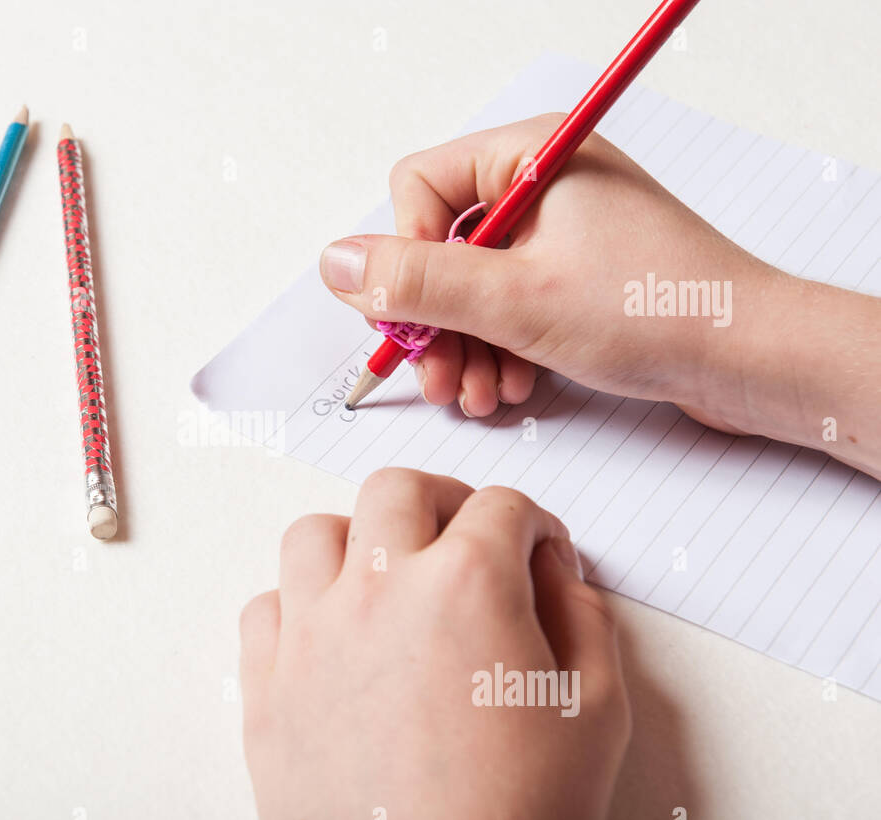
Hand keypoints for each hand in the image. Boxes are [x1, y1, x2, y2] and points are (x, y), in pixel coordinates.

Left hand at [240, 469, 630, 819]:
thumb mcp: (596, 714)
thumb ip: (583, 619)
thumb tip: (553, 573)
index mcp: (466, 585)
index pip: (502, 507)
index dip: (535, 526)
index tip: (539, 555)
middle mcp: (377, 591)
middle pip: (396, 491)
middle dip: (442, 502)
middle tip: (465, 536)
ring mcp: (310, 635)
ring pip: (314, 533)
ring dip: (357, 539)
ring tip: (387, 575)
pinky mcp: (266, 685)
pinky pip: (265, 607)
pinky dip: (299, 604)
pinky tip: (332, 633)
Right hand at [318, 114, 880, 477]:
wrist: (751, 357)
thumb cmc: (657, 309)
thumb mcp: (513, 300)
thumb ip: (415, 283)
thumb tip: (335, 263)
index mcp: (530, 156)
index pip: (417, 190)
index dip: (403, 260)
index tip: (413, 322)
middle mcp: (541, 184)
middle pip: (440, 244)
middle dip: (433, 321)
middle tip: (439, 378)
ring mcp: (560, 231)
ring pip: (471, 285)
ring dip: (465, 347)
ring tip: (481, 396)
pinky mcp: (576, 275)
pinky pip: (507, 306)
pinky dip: (499, 350)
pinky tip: (512, 387)